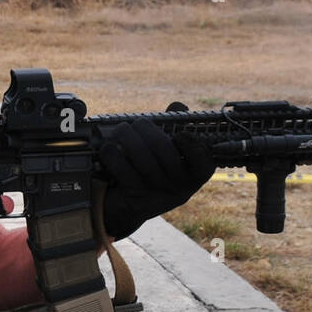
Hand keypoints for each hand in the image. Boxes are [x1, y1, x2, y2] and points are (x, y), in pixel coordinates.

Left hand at [98, 118, 214, 239]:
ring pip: (144, 162)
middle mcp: (181, 188)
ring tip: (120, 130)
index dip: (192, 146)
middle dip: (148, 132)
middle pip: (167, 155)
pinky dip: (113, 155)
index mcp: (196, 174)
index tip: (180, 134)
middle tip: (137, 123)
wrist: (130, 205)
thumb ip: (174, 127)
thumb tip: (178, 106)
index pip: (203, 161)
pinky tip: (108, 147)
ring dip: (128, 139)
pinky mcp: (136, 200)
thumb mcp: (168, 150)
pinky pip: (123, 172)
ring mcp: (159, 197)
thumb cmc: (154, 168)